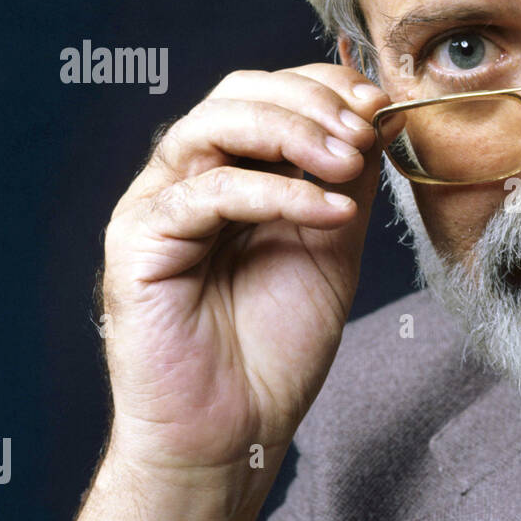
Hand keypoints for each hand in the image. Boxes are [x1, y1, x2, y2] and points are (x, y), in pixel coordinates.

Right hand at [48, 63, 400, 520]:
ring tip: (348, 164)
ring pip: (212, 125)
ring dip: (292, 132)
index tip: (380, 105)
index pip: (268, 93)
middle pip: (237, 93)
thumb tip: (376, 111)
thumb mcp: (332, 246)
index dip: (324, 87)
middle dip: (311, 103)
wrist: (234, 433)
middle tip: (365, 133)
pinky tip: (331, 213)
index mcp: (231, 172)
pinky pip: (206, 192)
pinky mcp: (139, 242)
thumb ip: (346, 180)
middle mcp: (188, 179)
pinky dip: (276, 192)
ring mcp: (158, 206)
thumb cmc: (275, 348)